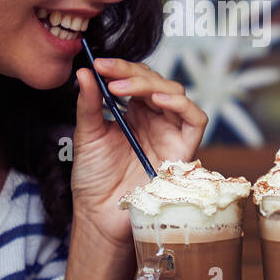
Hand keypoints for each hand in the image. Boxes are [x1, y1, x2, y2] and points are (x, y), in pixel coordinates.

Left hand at [70, 58, 207, 246]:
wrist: (100, 215)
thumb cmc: (94, 178)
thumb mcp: (87, 135)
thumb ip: (89, 103)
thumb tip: (84, 71)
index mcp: (134, 113)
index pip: (136, 79)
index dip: (120, 68)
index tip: (99, 64)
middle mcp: (156, 120)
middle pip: (157, 81)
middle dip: (132, 73)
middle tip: (108, 74)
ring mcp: (170, 133)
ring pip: (176, 94)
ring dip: (151, 84)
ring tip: (123, 88)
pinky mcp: (183, 150)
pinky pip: (196, 120)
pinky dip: (182, 104)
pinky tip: (158, 100)